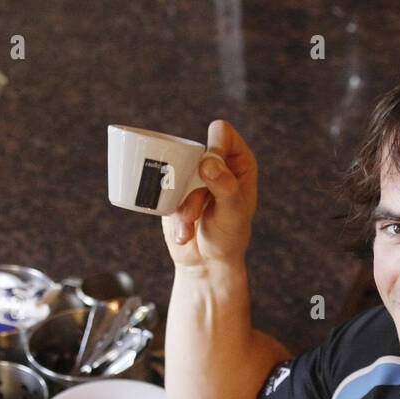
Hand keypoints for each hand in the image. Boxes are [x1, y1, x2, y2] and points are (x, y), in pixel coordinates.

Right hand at [162, 119, 257, 268]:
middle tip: (197, 212)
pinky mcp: (173, 190)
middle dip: (192, 185)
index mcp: (238, 161)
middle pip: (193, 152)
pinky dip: (170, 212)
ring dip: (179, 201)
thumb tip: (208, 161)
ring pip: (174, 172)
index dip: (213, 146)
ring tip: (189, 227)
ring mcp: (191, 176)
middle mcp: (215, 163)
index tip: (207, 171)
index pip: (222, 134)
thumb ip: (225, 187)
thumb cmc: (229, 239)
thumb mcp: (232, 214)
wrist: (206, 264)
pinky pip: (161, 190)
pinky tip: (182, 233)